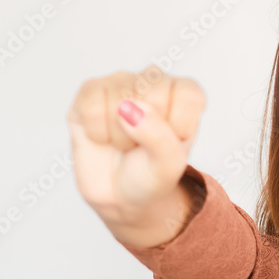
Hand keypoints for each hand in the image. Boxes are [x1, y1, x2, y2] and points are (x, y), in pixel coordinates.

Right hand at [66, 66, 204, 226]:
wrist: (119, 195)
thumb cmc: (152, 175)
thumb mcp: (169, 165)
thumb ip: (159, 136)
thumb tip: (130, 107)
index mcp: (183, 94)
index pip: (188, 93)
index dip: (179, 126)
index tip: (171, 144)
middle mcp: (153, 82)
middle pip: (153, 90)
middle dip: (146, 131)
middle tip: (144, 145)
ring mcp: (120, 84)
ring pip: (119, 99)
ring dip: (120, 136)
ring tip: (124, 144)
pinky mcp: (90, 92)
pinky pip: (91, 104)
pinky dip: (97, 131)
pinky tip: (103, 137)